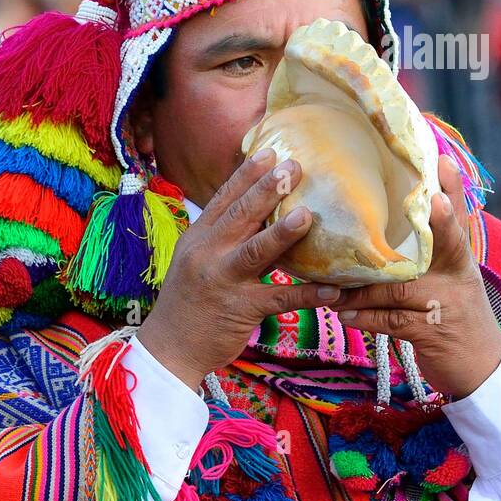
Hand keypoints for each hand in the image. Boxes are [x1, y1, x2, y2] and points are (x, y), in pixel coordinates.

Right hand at [135, 149, 340, 390]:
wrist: (168, 349)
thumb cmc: (189, 301)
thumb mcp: (195, 260)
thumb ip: (222, 236)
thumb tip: (257, 209)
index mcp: (199, 238)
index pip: (224, 199)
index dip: (247, 174)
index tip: (269, 151)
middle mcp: (208, 254)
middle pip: (241, 216)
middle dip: (268, 189)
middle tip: (294, 166)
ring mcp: (224, 281)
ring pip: (256, 252)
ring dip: (283, 233)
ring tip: (308, 216)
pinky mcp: (240, 309)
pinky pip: (279, 298)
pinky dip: (308, 294)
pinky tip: (332, 289)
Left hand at [327, 155, 500, 399]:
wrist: (481, 368)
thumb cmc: (456, 314)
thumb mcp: (453, 276)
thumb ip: (437, 243)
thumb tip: (419, 199)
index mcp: (460, 258)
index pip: (459, 218)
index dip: (453, 190)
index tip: (444, 161)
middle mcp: (459, 276)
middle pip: (450, 242)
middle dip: (439, 221)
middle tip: (428, 200)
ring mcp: (448, 304)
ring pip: (403, 286)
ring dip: (364, 284)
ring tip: (333, 278)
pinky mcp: (433, 333)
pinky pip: (392, 322)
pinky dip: (365, 317)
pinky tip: (343, 312)